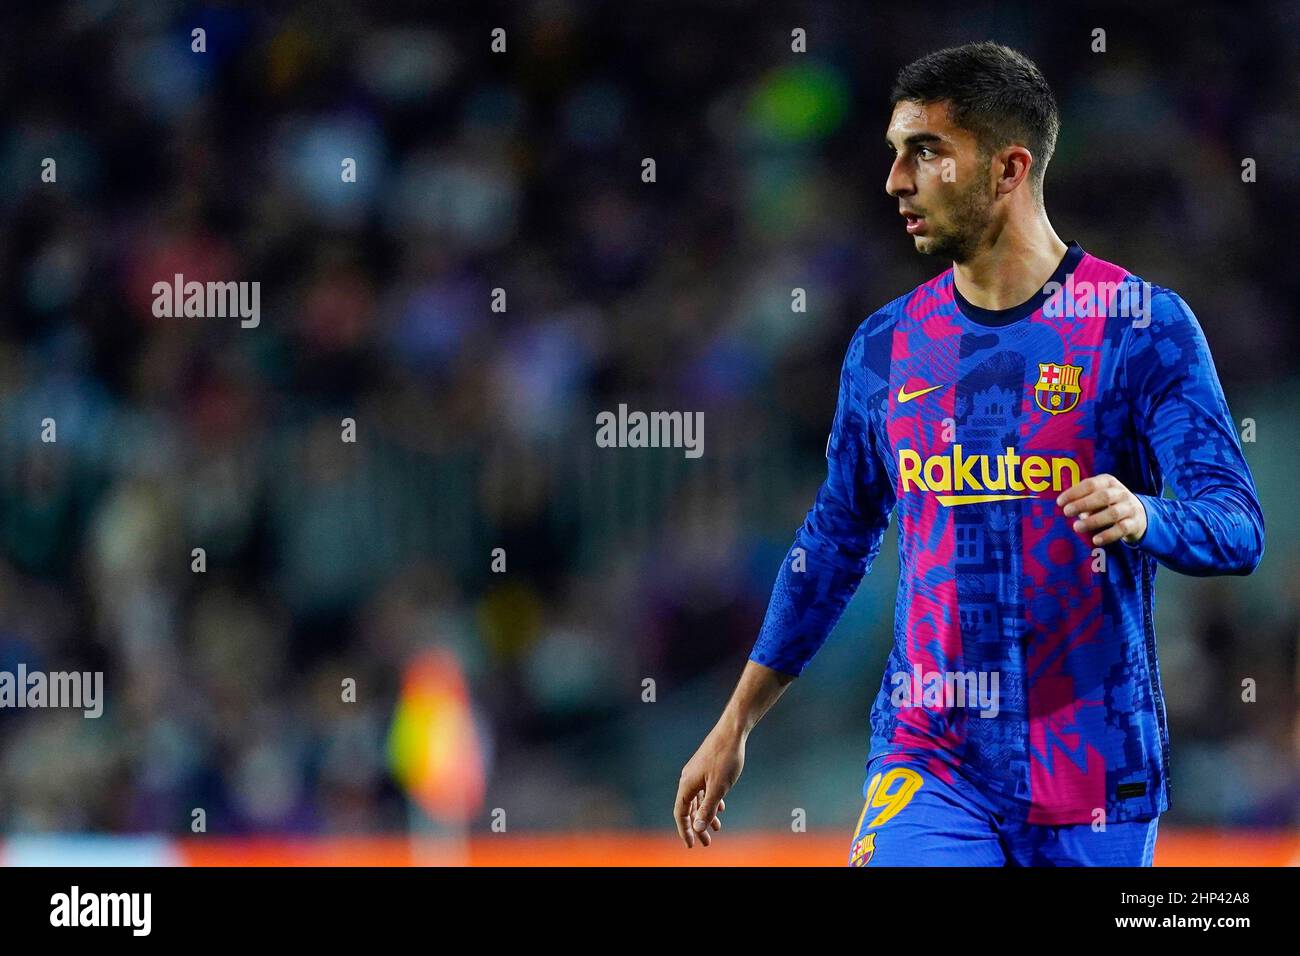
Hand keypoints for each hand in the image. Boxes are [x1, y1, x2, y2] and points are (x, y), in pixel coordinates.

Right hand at [674, 724, 742, 847]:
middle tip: (706, 842)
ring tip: (717, 828)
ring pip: (698, 799)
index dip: (685, 830)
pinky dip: (710, 801)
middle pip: (688, 808)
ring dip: (705, 814)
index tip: (692, 845)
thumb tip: (697, 828)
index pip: (681, 813)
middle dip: (697, 826)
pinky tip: (720, 807)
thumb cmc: (725, 759)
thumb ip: (707, 809)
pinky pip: (704, 790)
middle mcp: (688, 779)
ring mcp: (696, 772)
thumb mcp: (718, 788)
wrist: (732, 732)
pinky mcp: (705, 767)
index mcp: (687, 784)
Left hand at [1056, 473, 1146, 546]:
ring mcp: (1129, 508)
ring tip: (1077, 527)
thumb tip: (1067, 508)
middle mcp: (1121, 493)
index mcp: (1109, 482)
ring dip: (1093, 521)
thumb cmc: (1109, 504)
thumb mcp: (1097, 497)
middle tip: (1066, 512)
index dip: (1074, 492)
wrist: (1140, 515)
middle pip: (1103, 497)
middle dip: (1083, 504)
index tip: (1060, 502)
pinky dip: (1108, 535)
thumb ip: (1083, 500)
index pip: (1091, 484)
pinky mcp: (1134, 523)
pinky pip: (1121, 529)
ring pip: (1112, 513)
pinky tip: (1095, 540)